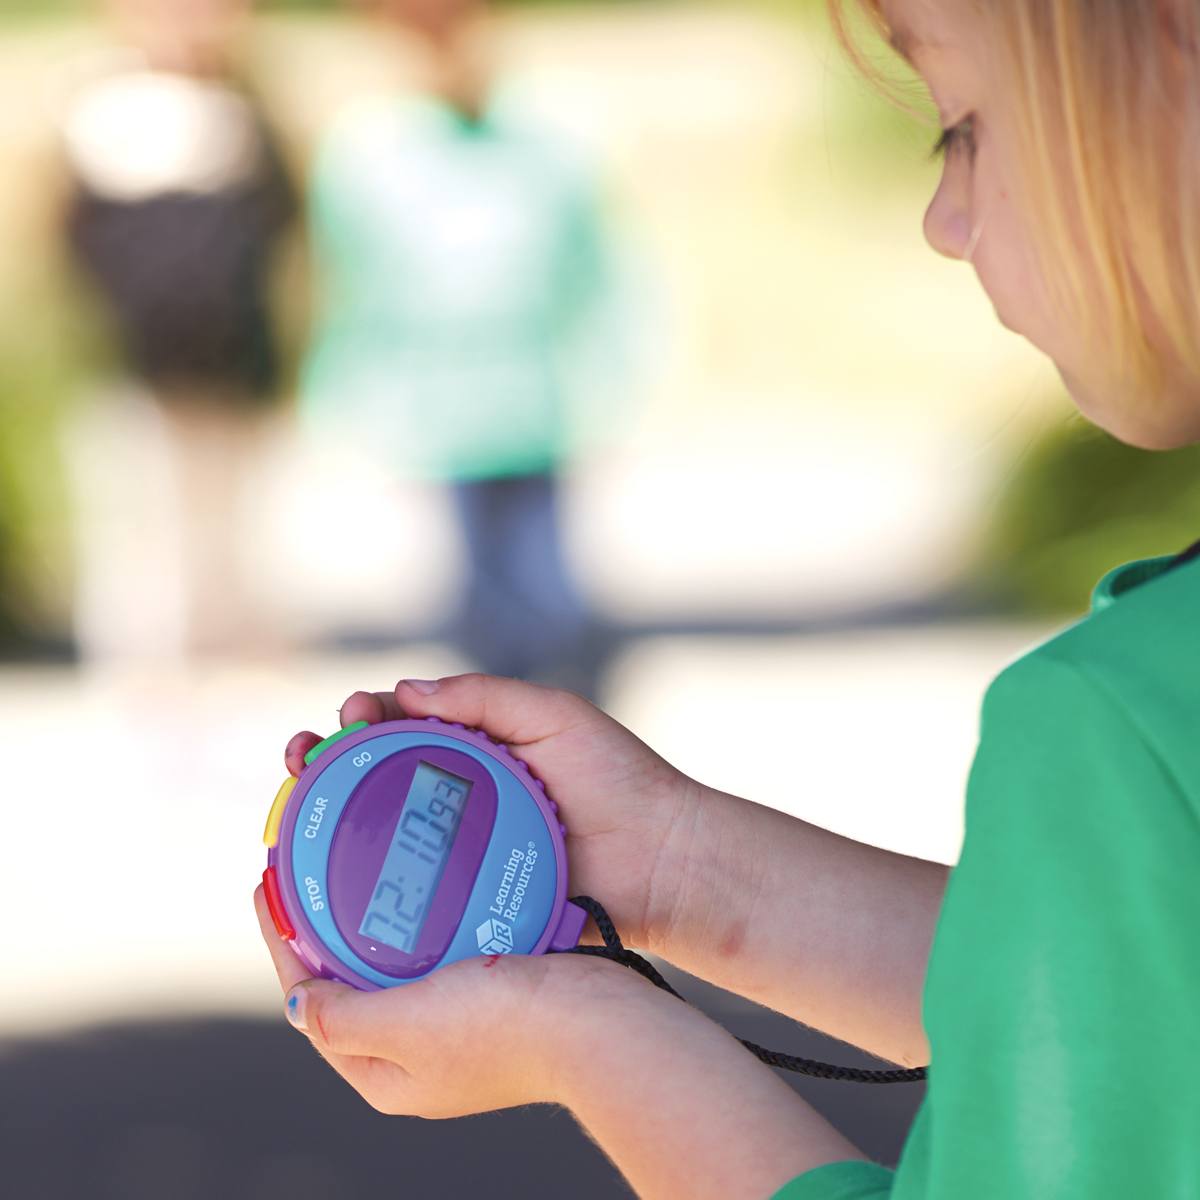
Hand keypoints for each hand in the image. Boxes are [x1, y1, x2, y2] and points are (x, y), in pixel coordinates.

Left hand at [253, 883, 669, 1118]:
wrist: (601, 1023)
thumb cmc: (507, 1031)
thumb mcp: (407, 1025)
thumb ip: (341, 1017)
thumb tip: (294, 1006)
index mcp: (385, 1071)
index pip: (308, 1002)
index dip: (282, 942)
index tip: (267, 885)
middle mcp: (416, 1049)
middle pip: (348, 978)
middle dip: (324, 924)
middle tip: (308, 867)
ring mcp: (454, 1020)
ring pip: (393, 957)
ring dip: (372, 911)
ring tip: (355, 862)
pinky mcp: (489, 987)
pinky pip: (438, 943)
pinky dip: (421, 910)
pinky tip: (423, 876)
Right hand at [283, 673, 700, 951]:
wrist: (664, 862)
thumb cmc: (619, 780)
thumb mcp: (554, 716)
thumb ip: (484, 696)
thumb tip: (404, 689)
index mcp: (479, 744)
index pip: (404, 722)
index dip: (364, 715)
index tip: (347, 715)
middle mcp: (462, 793)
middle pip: (376, 775)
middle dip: (330, 763)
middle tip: (303, 761)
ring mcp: (461, 847)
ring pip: (382, 831)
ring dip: (333, 819)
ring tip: (300, 812)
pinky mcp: (467, 896)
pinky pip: (410, 886)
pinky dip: (369, 879)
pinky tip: (335, 878)